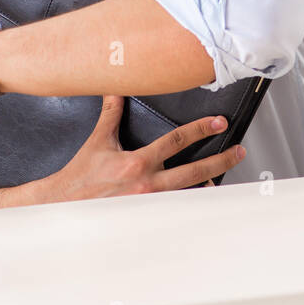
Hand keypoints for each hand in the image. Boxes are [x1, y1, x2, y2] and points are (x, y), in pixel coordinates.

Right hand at [36, 95, 245, 201]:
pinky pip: (175, 208)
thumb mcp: (98, 141)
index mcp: (137, 162)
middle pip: (193, 172)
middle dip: (220, 160)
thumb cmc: (81, 175)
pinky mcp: (146, 215)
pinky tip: (200, 197)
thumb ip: (111, 114)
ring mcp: (149, 203)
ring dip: (208, 186)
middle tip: (238, 151)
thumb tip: (114, 89)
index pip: (176, 141)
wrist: (65, 205)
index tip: (219, 122)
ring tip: (223, 177)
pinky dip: (188, 202)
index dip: (201, 130)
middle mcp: (147, 184)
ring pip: (188, 195)